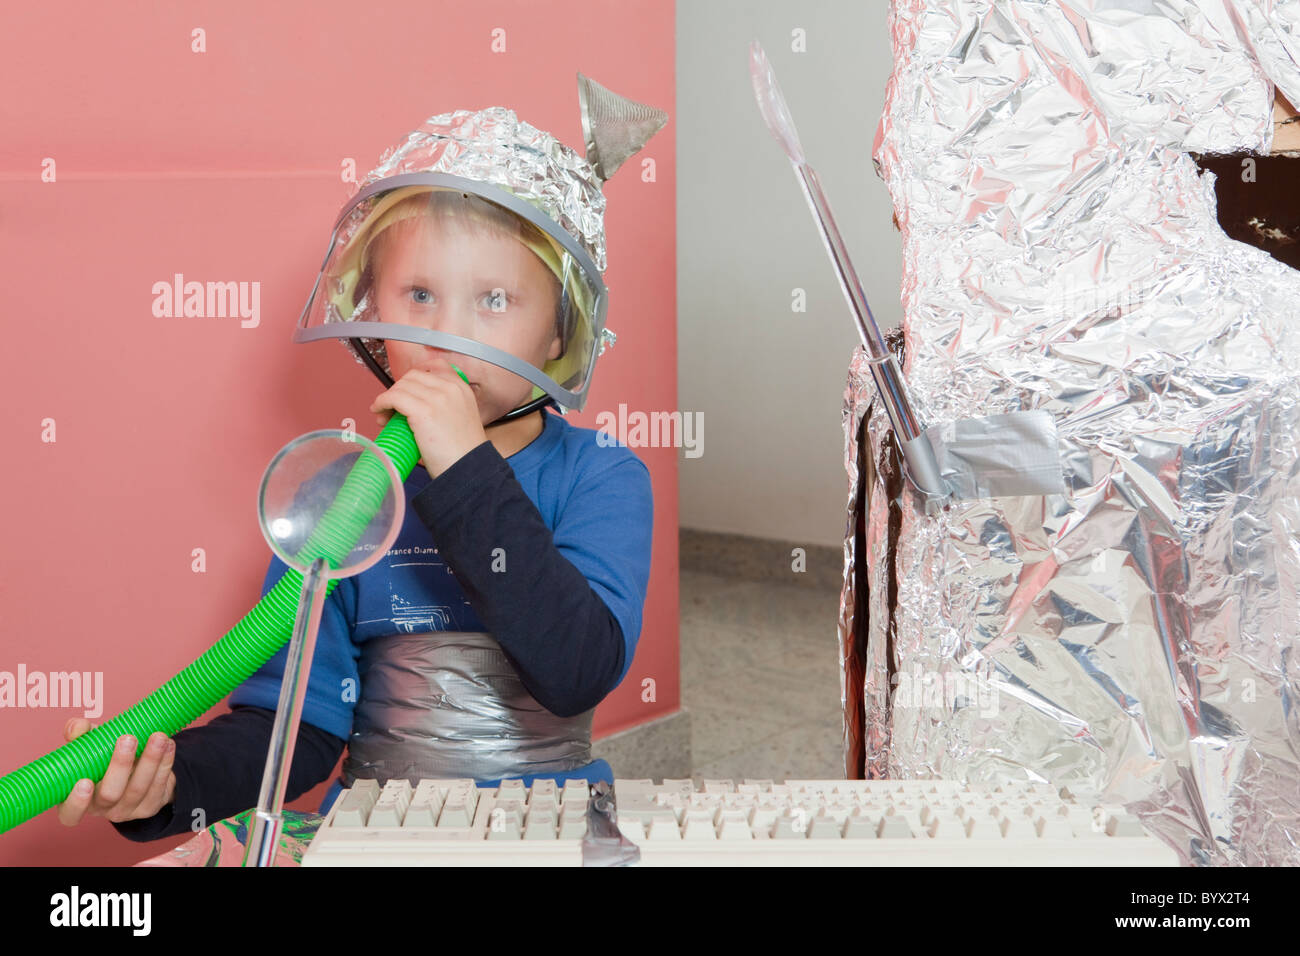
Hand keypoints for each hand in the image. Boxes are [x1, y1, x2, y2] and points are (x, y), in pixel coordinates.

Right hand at [56, 719, 175, 825]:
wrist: (137, 766)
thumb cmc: (104, 757)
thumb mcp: (90, 745)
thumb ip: (80, 735)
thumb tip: (76, 727)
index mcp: (79, 798)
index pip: (70, 814)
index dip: (76, 803)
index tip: (84, 781)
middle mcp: (102, 808)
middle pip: (109, 795)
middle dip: (119, 766)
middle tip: (127, 739)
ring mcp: (127, 810)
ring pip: (138, 789)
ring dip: (149, 760)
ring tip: (157, 736)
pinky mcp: (150, 806)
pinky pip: (158, 786)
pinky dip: (165, 763)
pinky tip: (168, 745)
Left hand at [370, 360, 487, 477]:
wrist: (469, 469)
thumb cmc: (463, 453)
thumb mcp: (461, 419)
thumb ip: (446, 407)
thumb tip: (417, 409)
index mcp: (461, 388)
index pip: (435, 366)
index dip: (415, 376)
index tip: (406, 387)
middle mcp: (450, 388)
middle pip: (413, 376)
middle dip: (399, 389)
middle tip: (392, 407)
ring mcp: (436, 398)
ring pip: (401, 387)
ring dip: (388, 398)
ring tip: (384, 415)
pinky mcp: (422, 411)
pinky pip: (393, 398)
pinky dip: (382, 403)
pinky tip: (379, 412)